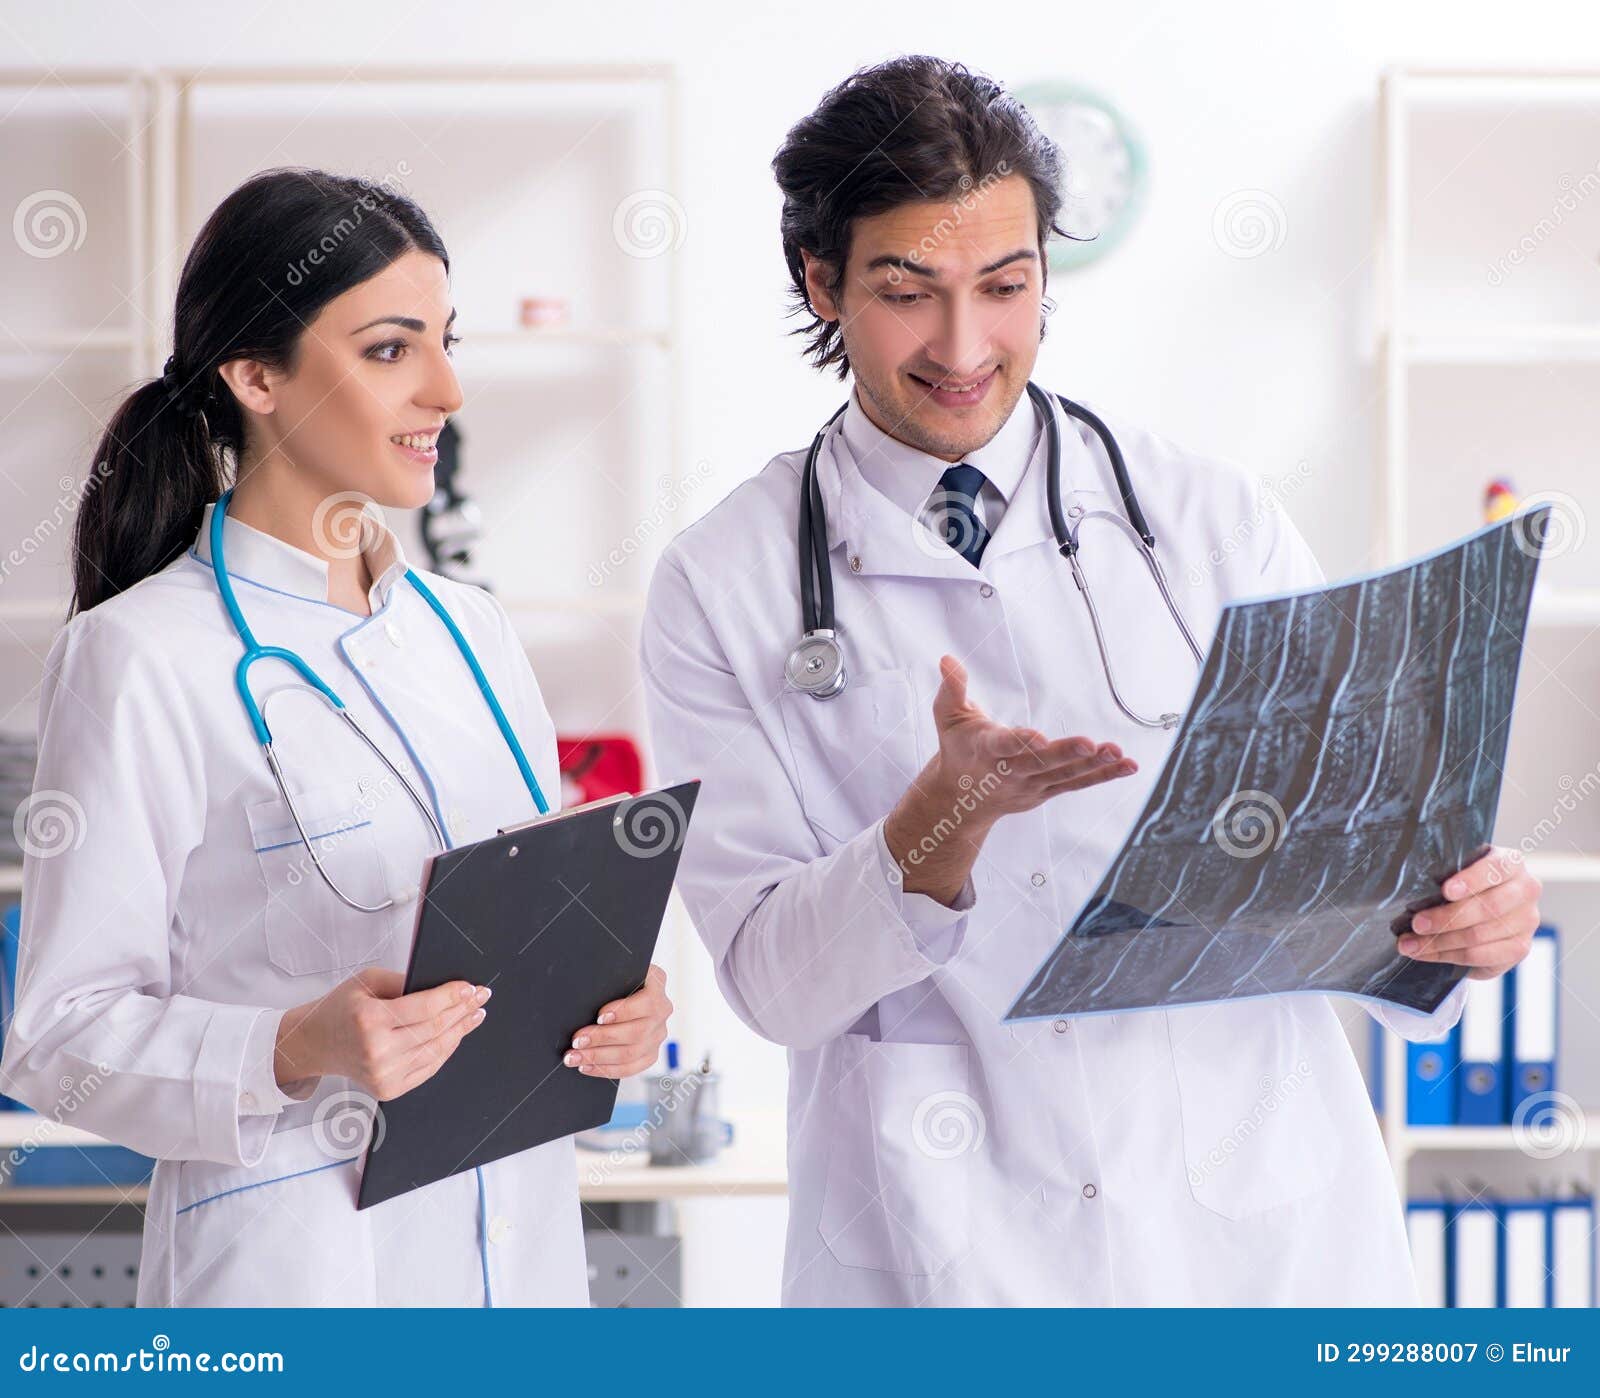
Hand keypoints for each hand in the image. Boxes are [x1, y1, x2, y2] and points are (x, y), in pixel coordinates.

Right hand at [274, 967, 489, 1099]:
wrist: (316, 1043)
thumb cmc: (342, 1008)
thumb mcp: (368, 981)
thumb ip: (404, 981)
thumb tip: (443, 985)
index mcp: (369, 1020)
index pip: (425, 1008)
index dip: (453, 996)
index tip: (471, 987)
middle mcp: (377, 1050)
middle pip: (435, 1029)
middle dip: (463, 1010)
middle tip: (481, 996)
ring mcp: (384, 1074)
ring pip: (437, 1049)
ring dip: (461, 1030)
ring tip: (475, 1014)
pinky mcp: (389, 1089)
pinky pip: (429, 1067)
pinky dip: (446, 1049)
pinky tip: (457, 1034)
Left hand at [564, 964, 671, 1077]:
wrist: (625, 988)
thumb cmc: (615, 978)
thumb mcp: (614, 972)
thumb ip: (608, 979)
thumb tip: (586, 994)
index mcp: (656, 983)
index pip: (646, 1002)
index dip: (623, 1012)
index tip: (599, 1016)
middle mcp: (662, 1010)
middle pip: (636, 1032)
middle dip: (602, 1038)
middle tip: (577, 1041)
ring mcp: (658, 1033)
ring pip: (631, 1053)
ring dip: (598, 1057)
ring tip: (574, 1057)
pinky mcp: (651, 1053)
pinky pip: (630, 1068)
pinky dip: (606, 1069)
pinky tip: (587, 1066)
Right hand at [884, 655, 1138, 903]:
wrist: (960, 801)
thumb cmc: (958, 749)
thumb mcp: (947, 717)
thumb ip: (952, 688)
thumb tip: (947, 658)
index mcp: (985, 750)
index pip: (1003, 745)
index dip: (1020, 741)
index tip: (1037, 738)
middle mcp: (1010, 771)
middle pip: (1040, 763)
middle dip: (1064, 754)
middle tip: (1088, 744)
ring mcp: (1031, 784)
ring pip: (1064, 775)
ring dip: (1093, 765)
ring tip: (1117, 752)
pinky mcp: (1048, 790)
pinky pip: (1078, 783)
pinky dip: (1103, 775)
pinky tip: (1127, 765)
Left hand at [1396, 846, 1541, 979]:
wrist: (1480, 909)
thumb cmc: (1462, 883)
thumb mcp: (1456, 870)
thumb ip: (1446, 873)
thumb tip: (1413, 889)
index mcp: (1511, 862)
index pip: (1496, 868)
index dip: (1471, 880)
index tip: (1446, 890)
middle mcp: (1526, 890)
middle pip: (1488, 907)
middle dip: (1446, 918)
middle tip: (1416, 924)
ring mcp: (1527, 921)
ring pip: (1479, 935)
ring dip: (1439, 942)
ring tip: (1409, 944)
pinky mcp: (1520, 948)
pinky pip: (1481, 956)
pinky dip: (1448, 956)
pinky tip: (1426, 954)